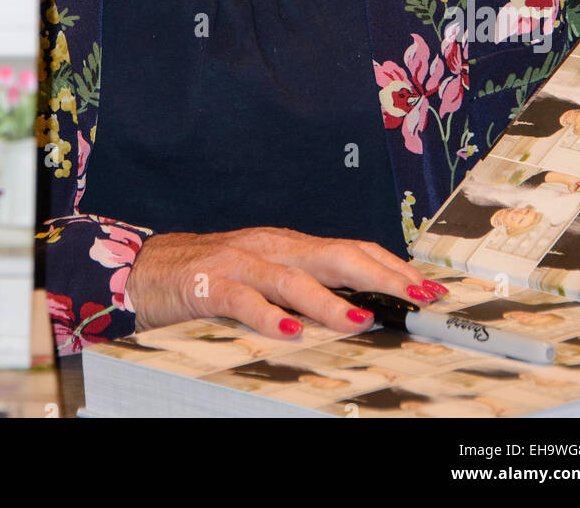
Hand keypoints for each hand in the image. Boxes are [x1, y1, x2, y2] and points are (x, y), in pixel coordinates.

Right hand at [124, 226, 443, 337]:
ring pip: (292, 279)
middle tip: (415, 299)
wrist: (150, 267)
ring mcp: (242, 265)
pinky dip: (268, 317)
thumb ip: (307, 287)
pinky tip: (289, 333)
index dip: (391, 266)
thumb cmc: (217, 276)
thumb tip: (365, 310)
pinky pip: (243, 301)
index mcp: (291, 247)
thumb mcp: (268, 276)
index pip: (351, 250)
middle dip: (380, 276)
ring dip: (329, 300)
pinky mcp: (211, 286)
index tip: (429, 288)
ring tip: (360, 319)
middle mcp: (273, 249)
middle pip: (335, 256)